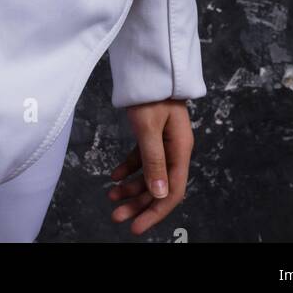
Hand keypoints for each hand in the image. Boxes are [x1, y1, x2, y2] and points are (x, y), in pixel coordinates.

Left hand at [108, 98, 194, 235]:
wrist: (150, 65)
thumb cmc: (151, 92)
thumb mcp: (149, 128)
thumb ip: (154, 161)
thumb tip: (158, 195)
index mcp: (181, 148)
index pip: (172, 190)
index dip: (154, 212)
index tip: (137, 227)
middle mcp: (175, 148)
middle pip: (159, 185)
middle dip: (138, 203)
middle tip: (117, 216)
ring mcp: (165, 141)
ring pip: (149, 173)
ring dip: (131, 188)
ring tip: (111, 198)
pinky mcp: (153, 134)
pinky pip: (142, 158)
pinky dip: (128, 168)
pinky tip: (113, 176)